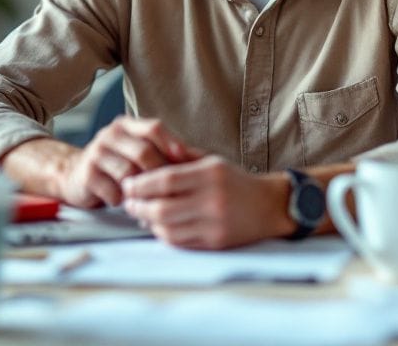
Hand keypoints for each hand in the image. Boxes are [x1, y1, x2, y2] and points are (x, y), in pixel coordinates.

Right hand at [57, 116, 199, 207]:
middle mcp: (110, 135)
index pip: (154, 128)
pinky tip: (128, 205)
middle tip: (173, 190)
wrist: (75, 176)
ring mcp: (96, 153)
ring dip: (142, 190)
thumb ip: (164, 152)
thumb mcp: (138, 152)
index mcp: (127, 125)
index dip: (172, 144)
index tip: (187, 162)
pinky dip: (125, 201)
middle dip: (160, 173)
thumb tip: (199, 160)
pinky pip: (113, 191)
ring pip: (129, 173)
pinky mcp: (86, 175)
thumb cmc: (118, 165)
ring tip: (150, 200)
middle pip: (144, 152)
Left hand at [121, 156, 292, 249]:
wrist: (270, 206)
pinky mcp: (215, 243)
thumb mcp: (212, 161)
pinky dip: (163, 235)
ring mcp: (214, 224)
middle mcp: (212, 200)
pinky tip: (158, 226)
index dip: (141, 184)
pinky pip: (180, 242)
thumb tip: (150, 154)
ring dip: (148, 223)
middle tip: (127, 202)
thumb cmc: (236, 181)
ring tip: (140, 214)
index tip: (128, 184)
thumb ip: (183, 158)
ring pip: (167, 229)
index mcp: (210, 175)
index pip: (166, 180)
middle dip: (138, 206)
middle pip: (162, 208)